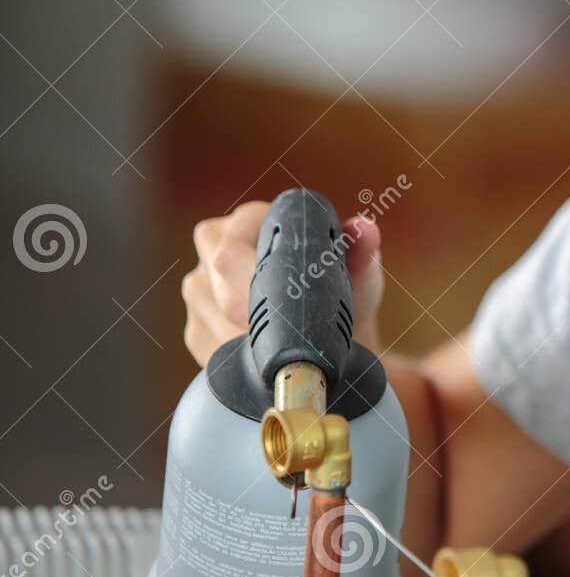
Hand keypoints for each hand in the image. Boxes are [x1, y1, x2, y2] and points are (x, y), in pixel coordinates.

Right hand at [182, 201, 385, 368]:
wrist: (330, 331)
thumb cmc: (342, 289)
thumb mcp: (355, 269)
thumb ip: (359, 248)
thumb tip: (366, 230)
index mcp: (251, 220)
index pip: (228, 249)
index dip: (249, 282)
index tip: (281, 307)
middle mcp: (216, 246)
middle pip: (210, 285)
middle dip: (248, 316)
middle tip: (288, 335)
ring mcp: (200, 286)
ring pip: (207, 318)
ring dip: (244, 340)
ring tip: (285, 346)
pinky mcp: (196, 324)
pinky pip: (204, 345)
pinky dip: (235, 356)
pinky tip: (263, 357)